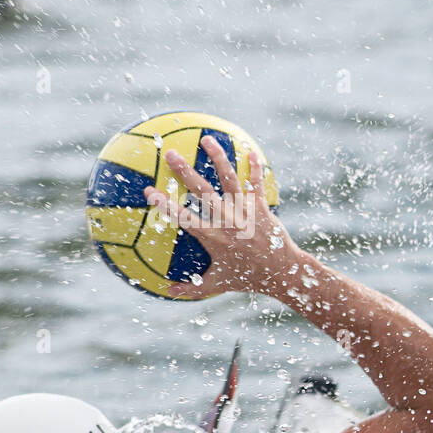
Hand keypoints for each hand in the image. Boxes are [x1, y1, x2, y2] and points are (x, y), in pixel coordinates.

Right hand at [144, 136, 302, 298]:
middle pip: (202, 191)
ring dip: (218, 158)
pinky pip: (257, 183)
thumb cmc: (248, 279)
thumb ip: (190, 288)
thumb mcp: (217, 284)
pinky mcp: (262, 208)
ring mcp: (246, 212)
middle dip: (185, 171)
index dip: (165, 204)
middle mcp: (227, 221)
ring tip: (207, 139)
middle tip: (171, 153)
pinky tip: (249, 150)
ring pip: (229, 179)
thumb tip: (166, 292)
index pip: (183, 218)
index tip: (149, 191)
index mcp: (212, 237)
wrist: (283, 274)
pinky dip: (254, 167)